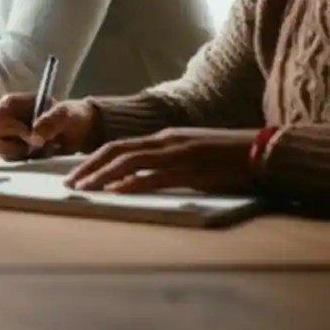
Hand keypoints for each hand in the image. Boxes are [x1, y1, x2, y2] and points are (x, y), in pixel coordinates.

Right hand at [0, 93, 98, 159]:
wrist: (81, 131)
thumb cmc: (71, 115)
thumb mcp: (65, 114)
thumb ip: (50, 121)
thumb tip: (35, 137)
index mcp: (11, 104)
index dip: (10, 131)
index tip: (32, 137)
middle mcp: (5, 120)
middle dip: (13, 147)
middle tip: (36, 147)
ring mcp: (8, 137)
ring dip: (19, 155)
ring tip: (41, 151)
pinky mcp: (13, 151)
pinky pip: (8, 161)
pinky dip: (23, 162)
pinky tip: (40, 157)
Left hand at [64, 128, 257, 193]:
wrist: (260, 152)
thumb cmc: (224, 157)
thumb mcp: (187, 155)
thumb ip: (161, 164)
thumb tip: (134, 180)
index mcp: (162, 138)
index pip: (118, 145)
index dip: (93, 160)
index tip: (75, 175)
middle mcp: (164, 142)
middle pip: (115, 150)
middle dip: (89, 167)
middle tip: (70, 184)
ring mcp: (176, 154)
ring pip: (129, 161)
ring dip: (103, 175)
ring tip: (84, 189)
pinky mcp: (191, 170)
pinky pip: (156, 176)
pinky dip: (134, 183)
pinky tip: (117, 191)